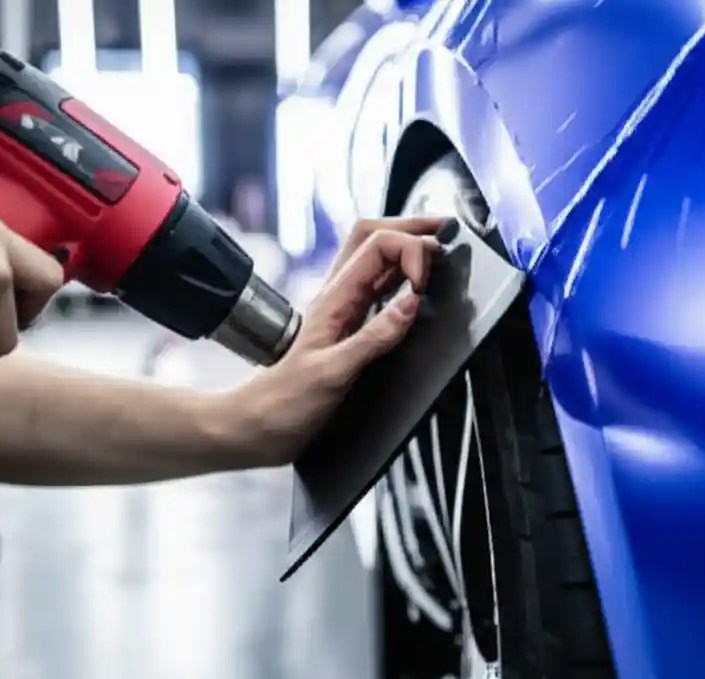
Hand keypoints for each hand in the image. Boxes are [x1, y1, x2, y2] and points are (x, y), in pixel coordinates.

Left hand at [218, 217, 447, 465]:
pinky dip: (401, 277)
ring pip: (375, 257)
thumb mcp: (333, 373)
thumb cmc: (286, 403)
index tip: (425, 284)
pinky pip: (376, 288)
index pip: (377, 244)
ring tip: (437, 248)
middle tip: (446, 229)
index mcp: (334, 299)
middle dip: (411, 226)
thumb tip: (413, 302)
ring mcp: (342, 309)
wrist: (258, 426)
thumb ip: (374, 337)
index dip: (410, 251)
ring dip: (406, 246)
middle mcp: (338, 296)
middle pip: (373, 236)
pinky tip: (417, 287)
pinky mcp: (347, 326)